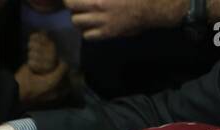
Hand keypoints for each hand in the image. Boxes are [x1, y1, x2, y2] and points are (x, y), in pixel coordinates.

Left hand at [65, 0, 179, 40]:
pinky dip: (86, 31)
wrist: (149, 9)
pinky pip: (87, 35)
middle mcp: (96, 6)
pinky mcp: (107, 33)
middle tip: (76, 3)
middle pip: (70, 6)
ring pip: (76, 22)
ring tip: (83, 15)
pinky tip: (91, 26)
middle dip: (71, 3)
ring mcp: (101, 21)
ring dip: (77, 17)